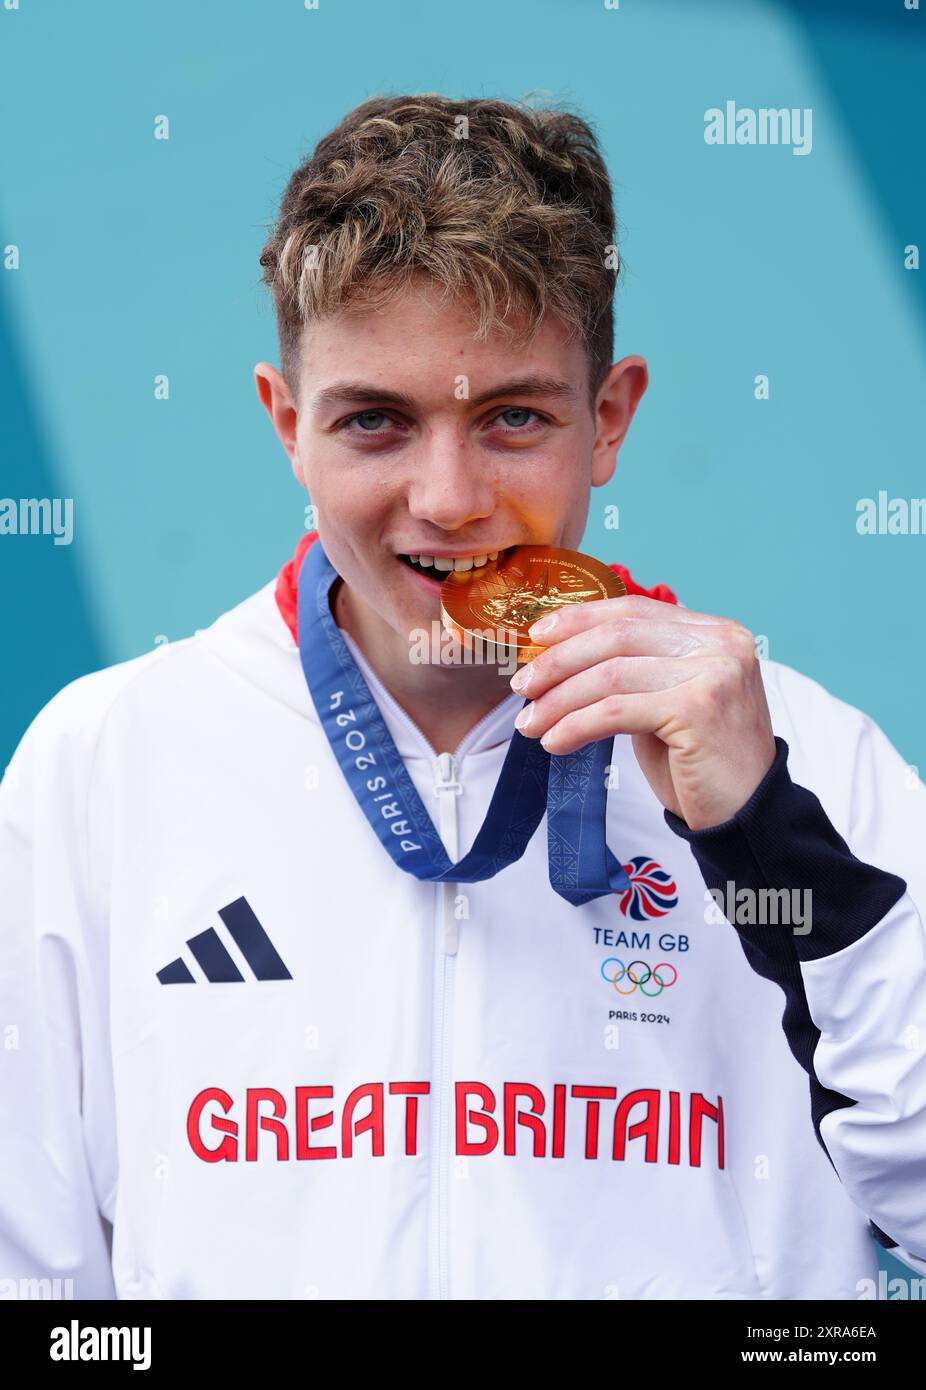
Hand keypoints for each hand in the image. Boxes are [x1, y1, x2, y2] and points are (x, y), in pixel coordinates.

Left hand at [508, 596, 777, 830]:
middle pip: (617, 637)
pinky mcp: (699, 709)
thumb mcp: (667, 700)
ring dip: (559, 700)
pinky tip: (556, 742)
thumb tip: (559, 655)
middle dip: (559, 661)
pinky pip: (616, 711)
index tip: (536, 638)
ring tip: (530, 724)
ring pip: (610, 675)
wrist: (747, 815)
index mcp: (714, 632)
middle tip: (522, 686)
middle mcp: (720, 643)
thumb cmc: (700, 761)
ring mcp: (714, 673)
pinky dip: (576, 725)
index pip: (634, 610)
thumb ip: (633, 669)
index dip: (579, 619)